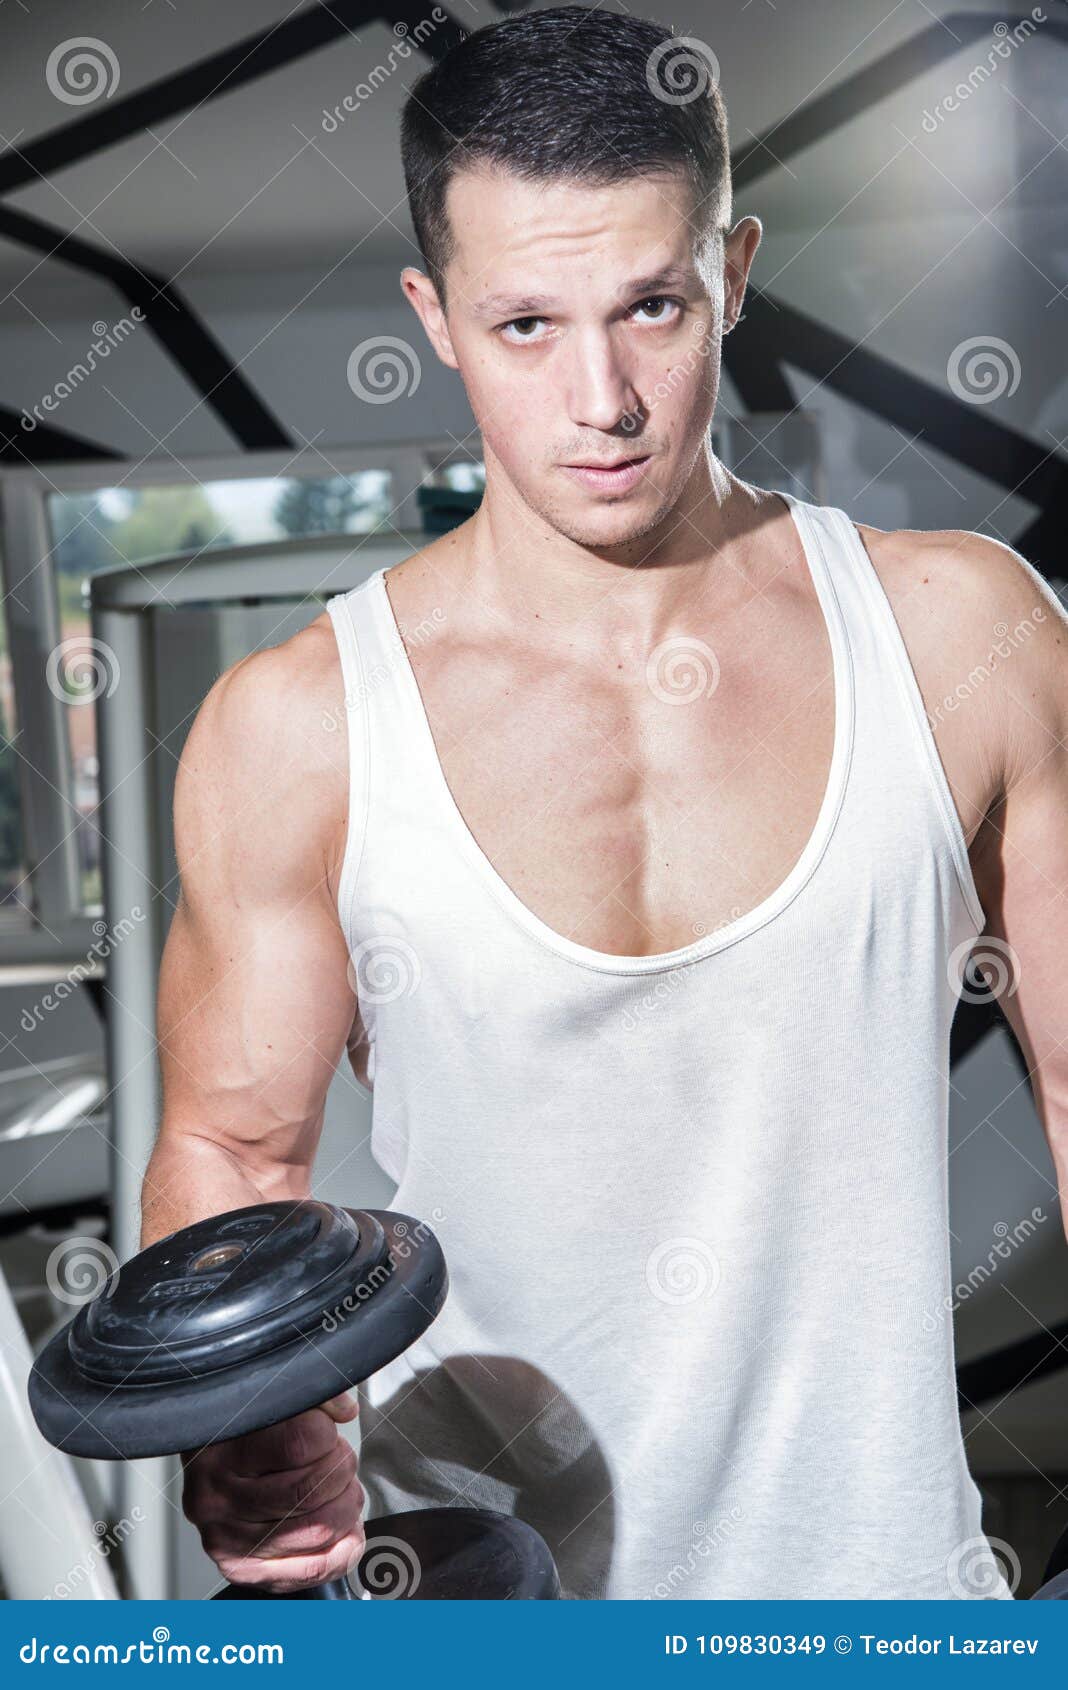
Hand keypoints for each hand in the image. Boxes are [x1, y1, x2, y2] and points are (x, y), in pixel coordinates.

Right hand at [181, 1392, 363, 1593]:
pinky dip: (343, 1551)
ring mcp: (227, 1540)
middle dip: (343, 1471)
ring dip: (347, 1508)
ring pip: (316, 1530)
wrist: (210, 1469)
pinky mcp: (243, 1570)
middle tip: (341, 1460)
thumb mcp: (268, 1400)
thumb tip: (345, 1411)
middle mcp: (216, 1499)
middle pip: (309, 1490)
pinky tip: (348, 1532)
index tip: (328, 1432)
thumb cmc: (243, 1434)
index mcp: (220, 1450)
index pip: (298, 1443)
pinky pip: (310, 1569)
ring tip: (342, 1491)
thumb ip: (312, 1397)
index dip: (329, 1436)